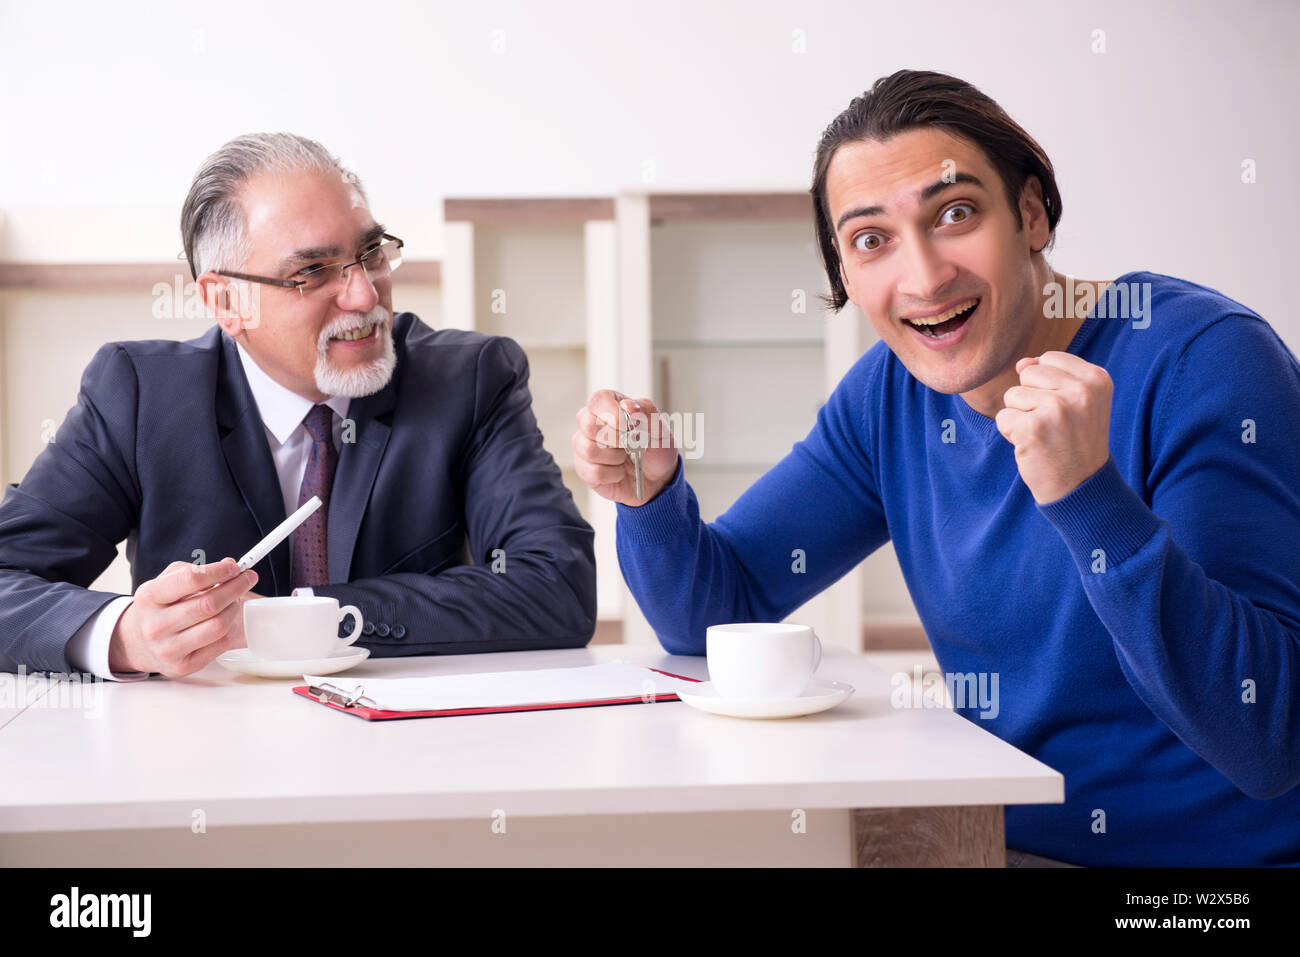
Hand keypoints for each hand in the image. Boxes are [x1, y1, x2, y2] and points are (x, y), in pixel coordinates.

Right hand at [108, 557, 259, 676]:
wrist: (138, 642)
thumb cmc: (159, 607)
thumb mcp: (166, 582)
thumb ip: (195, 571)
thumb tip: (230, 566)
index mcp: (149, 597)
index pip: (191, 579)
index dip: (218, 571)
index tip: (235, 567)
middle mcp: (156, 625)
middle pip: (209, 604)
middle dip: (235, 587)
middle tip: (247, 578)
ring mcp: (168, 649)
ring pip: (218, 625)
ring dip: (234, 608)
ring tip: (234, 600)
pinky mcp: (183, 665)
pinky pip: (220, 644)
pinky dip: (229, 628)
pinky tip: (225, 619)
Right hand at [572, 389, 678, 505]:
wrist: (657, 477)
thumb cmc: (656, 448)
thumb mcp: (660, 428)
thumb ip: (647, 412)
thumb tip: (627, 405)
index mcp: (609, 405)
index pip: (598, 400)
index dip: (613, 414)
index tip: (629, 426)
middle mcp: (591, 422)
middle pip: (588, 425)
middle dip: (615, 439)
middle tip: (630, 444)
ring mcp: (584, 445)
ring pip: (589, 450)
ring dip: (615, 458)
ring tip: (624, 458)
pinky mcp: (583, 468)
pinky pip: (593, 472)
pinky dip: (613, 474)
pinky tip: (619, 471)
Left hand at [994, 351, 1112, 504]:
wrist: (1081, 486)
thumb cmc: (1075, 441)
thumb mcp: (1080, 401)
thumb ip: (1054, 375)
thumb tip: (1022, 363)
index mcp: (1097, 378)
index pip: (1050, 358)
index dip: (1047, 385)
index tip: (1065, 409)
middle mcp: (1080, 390)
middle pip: (1028, 374)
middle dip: (1031, 399)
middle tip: (1053, 425)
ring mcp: (1057, 408)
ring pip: (1012, 395)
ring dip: (1020, 416)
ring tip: (1044, 435)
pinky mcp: (1033, 427)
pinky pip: (1003, 417)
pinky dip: (1011, 433)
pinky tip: (1032, 446)